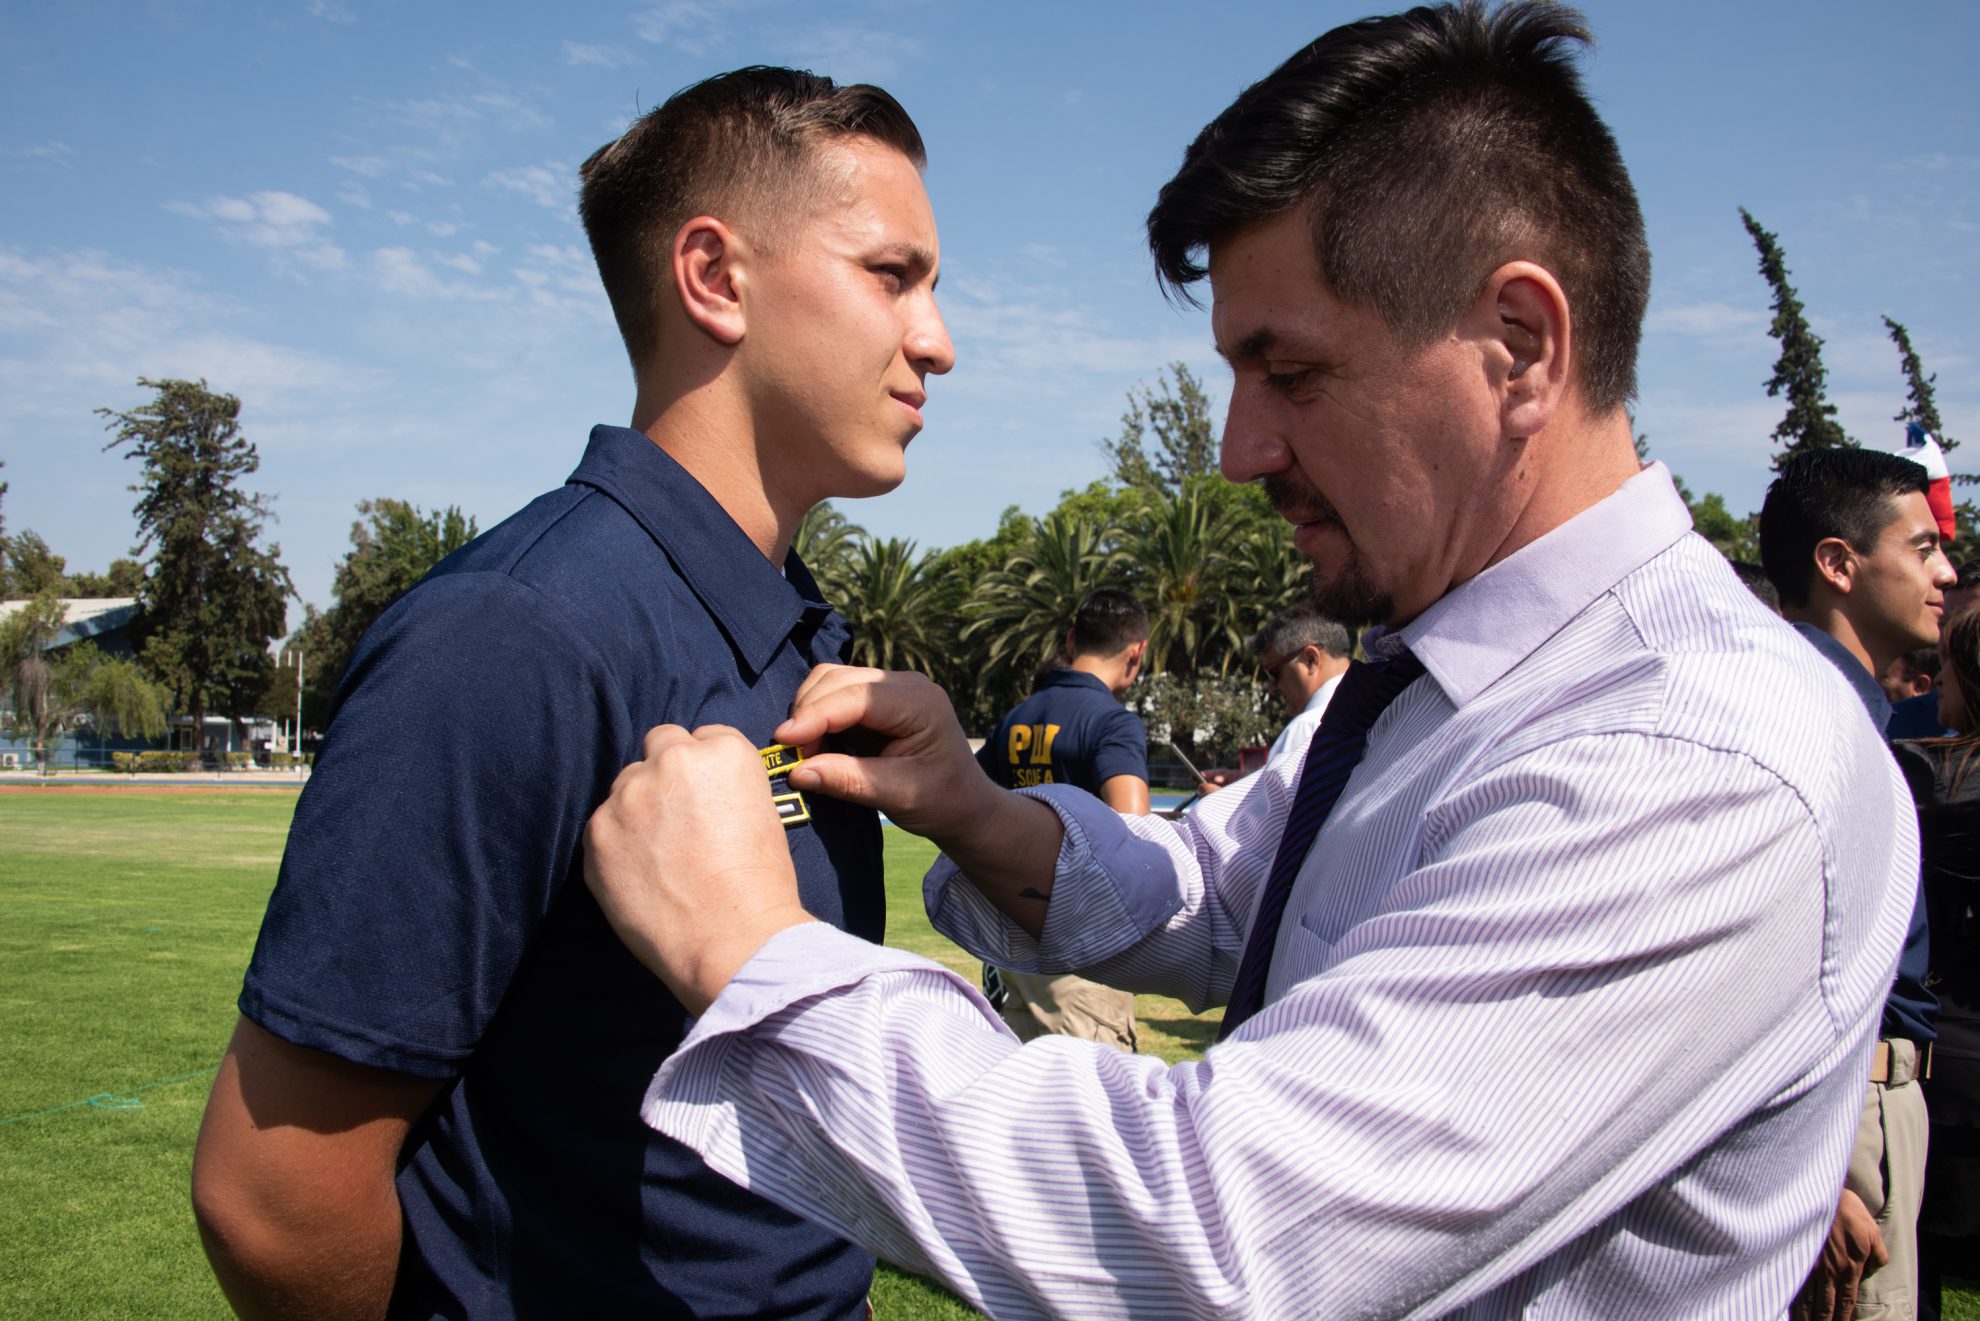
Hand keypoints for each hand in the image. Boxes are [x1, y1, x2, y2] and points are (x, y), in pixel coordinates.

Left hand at [583, 724, 812, 1014]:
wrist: (732, 940)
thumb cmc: (759, 886)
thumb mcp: (761, 814)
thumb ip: (723, 785)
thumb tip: (696, 790)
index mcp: (723, 752)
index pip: (704, 736)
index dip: (705, 768)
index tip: (706, 794)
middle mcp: (673, 761)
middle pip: (660, 744)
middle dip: (667, 772)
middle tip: (678, 816)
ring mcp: (629, 795)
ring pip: (627, 783)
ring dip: (639, 806)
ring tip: (658, 852)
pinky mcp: (597, 831)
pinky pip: (603, 824)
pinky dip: (617, 842)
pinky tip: (641, 873)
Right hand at [776, 666, 1001, 848]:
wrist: (965, 803)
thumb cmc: (941, 801)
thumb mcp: (897, 796)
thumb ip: (848, 781)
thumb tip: (797, 772)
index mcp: (920, 704)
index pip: (856, 697)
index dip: (815, 715)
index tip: (782, 741)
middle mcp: (905, 684)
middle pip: (838, 679)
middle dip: (808, 714)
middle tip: (792, 756)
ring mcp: (890, 687)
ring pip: (831, 681)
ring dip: (809, 713)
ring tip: (805, 754)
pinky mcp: (876, 699)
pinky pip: (835, 694)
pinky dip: (817, 716)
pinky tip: (815, 746)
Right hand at [1791, 1188, 1887, 1320]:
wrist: (1820, 1192)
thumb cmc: (1848, 1209)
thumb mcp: (1873, 1231)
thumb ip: (1878, 1254)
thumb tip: (1874, 1268)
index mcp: (1850, 1267)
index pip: (1846, 1301)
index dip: (1844, 1317)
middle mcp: (1829, 1271)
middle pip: (1825, 1305)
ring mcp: (1809, 1264)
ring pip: (1806, 1298)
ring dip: (1807, 1315)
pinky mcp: (1794, 1254)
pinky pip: (1792, 1281)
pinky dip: (1791, 1298)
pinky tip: (1787, 1305)